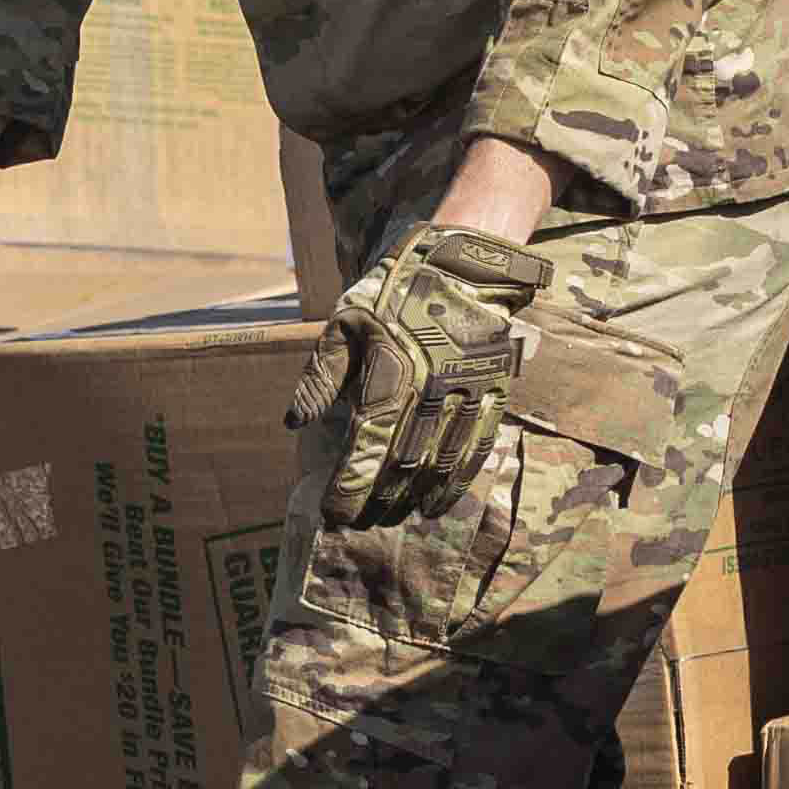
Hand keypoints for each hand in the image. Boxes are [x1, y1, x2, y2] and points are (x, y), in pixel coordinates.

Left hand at [315, 228, 546, 531]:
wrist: (461, 264)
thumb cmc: (393, 293)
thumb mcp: (345, 324)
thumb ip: (320, 377)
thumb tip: (294, 424)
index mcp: (390, 373)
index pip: (366, 448)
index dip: (349, 488)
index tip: (335, 513)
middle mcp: (431, 390)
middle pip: (403, 465)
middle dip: (379, 500)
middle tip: (361, 523)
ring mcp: (467, 394)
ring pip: (441, 463)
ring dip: (416, 498)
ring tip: (395, 516)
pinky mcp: (493, 393)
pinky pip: (476, 448)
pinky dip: (456, 482)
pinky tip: (438, 501)